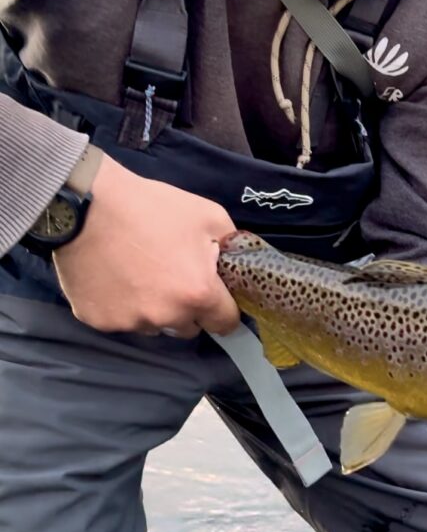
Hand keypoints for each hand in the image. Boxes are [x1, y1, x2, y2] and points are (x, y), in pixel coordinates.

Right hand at [53, 155, 240, 336]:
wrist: (86, 204)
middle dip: (187, 308)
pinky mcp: (98, 321)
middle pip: (188, 327)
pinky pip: (120, 319)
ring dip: (153, 308)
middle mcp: (165, 317)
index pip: (225, 324)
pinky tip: (113, 276)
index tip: (215, 296)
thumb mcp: (208, 215)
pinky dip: (120, 304)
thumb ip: (230, 246)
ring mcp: (129, 322)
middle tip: (172, 276)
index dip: (223, 308)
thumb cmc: (150, 207)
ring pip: (153, 325)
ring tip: (138, 273)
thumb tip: (234, 263)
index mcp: (197, 294)